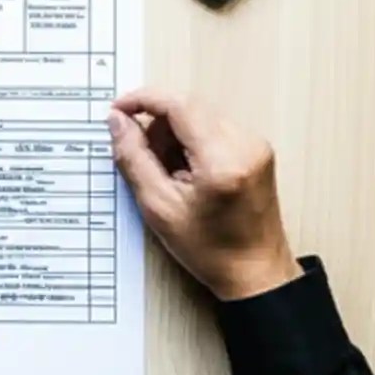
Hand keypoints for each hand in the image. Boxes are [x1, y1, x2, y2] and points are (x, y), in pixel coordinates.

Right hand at [108, 89, 302, 300]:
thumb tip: (117, 121)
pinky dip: (192, 140)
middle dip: (158, 123)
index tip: (118, 110)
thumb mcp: (159, 208)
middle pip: (188, 106)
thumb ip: (134, 158)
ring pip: (200, 114)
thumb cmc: (210, 250)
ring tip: (168, 172)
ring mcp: (255, 144)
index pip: (178, 104)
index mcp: (222, 160)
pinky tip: (186, 172)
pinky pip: (214, 127)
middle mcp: (245, 144)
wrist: (255, 273)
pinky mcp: (257, 149)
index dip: (142, 100)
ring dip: (174, 133)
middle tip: (143, 156)